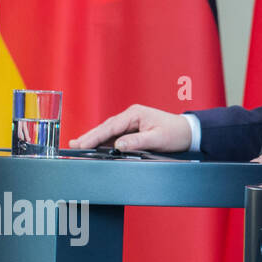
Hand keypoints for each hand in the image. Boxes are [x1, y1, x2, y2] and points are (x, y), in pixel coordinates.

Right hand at [70, 104, 191, 151]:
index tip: (82, 144)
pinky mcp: (132, 129)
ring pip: (108, 132)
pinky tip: (94, 147)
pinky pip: (114, 135)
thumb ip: (137, 142)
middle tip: (73, 146)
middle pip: (105, 128)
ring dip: (94, 139)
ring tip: (78, 147)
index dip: (94, 136)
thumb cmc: (175, 133)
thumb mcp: (157, 138)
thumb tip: (118, 145)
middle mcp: (130, 116)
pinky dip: (104, 142)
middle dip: (89, 137)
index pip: (110, 126)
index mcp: (135, 114)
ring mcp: (130, 122)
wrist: (188, 132)